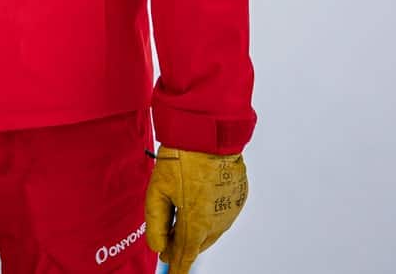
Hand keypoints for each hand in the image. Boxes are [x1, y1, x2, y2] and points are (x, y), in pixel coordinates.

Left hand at [145, 146, 246, 273]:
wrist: (208, 136)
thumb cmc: (181, 159)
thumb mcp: (158, 190)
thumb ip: (157, 222)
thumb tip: (158, 247)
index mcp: (197, 223)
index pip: (185, 254)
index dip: (177, 267)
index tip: (172, 273)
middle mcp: (217, 222)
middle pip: (197, 244)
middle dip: (182, 247)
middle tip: (168, 246)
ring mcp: (230, 211)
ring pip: (211, 232)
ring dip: (196, 232)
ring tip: (180, 226)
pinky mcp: (238, 198)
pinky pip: (221, 215)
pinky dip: (209, 216)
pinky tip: (198, 205)